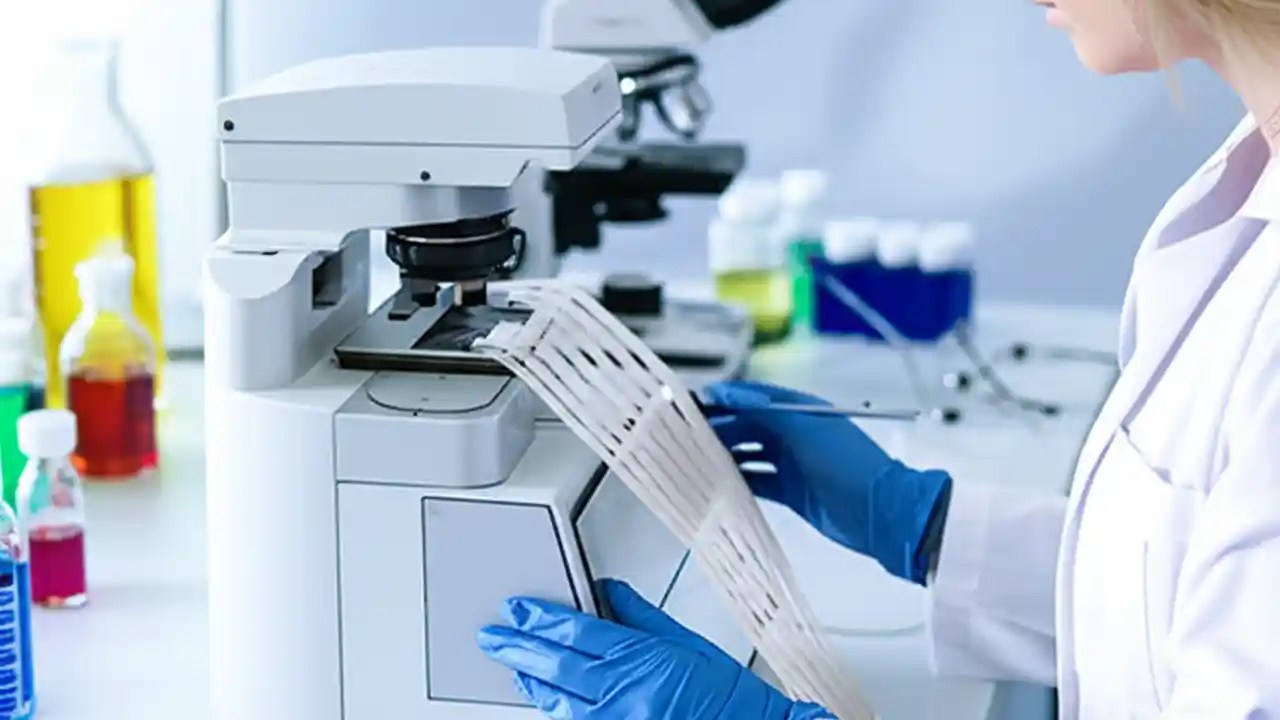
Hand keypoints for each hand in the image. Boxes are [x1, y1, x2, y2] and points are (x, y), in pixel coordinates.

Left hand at [477, 579, 833, 719]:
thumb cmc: (728, 695)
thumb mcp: (687, 642)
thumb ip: (641, 615)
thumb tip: (607, 590)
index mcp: (643, 658)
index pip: (578, 631)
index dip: (542, 618)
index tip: (518, 609)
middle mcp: (626, 693)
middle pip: (558, 665)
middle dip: (521, 648)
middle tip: (494, 636)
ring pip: (560, 701)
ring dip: (533, 681)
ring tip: (513, 666)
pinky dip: (558, 711)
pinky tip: (544, 700)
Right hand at [703, 380, 950, 584]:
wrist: (882, 513)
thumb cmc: (847, 463)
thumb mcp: (807, 429)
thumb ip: (765, 410)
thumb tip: (727, 392)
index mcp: (800, 411)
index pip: (755, 398)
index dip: (726, 399)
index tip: (695, 403)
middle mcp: (794, 434)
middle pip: (749, 426)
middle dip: (720, 428)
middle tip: (688, 435)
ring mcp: (792, 463)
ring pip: (750, 452)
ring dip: (726, 454)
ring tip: (695, 458)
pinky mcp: (791, 491)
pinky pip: (759, 480)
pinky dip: (739, 479)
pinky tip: (716, 482)